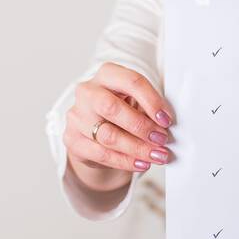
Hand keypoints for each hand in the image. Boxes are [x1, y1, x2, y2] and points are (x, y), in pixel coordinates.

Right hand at [64, 63, 174, 189]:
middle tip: (162, 139)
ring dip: (137, 148)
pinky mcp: (72, 139)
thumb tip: (166, 126)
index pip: (131, 81)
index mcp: (107, 74)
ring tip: (157, 155)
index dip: (152, 101)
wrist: (94, 132)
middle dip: (141, 126)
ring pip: (108, 135)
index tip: (166, 120)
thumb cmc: (121, 111)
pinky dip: (125, 161)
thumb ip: (149, 108)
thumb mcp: (136, 102)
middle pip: (112, 108)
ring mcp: (77, 116)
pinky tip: (141, 164)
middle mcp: (88, 92)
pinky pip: (101, 154)